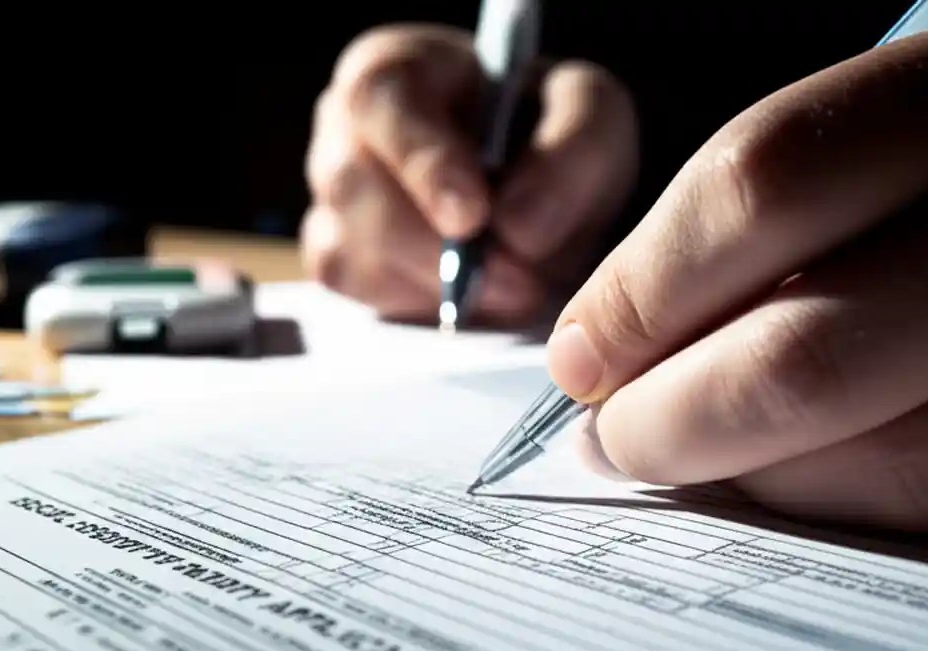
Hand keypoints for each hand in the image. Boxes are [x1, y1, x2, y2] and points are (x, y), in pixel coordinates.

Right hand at [300, 24, 637, 325]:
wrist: (545, 195)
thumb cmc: (553, 137)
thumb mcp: (593, 119)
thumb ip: (571, 154)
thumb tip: (515, 228)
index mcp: (395, 70)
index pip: (380, 101)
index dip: (421, 160)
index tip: (471, 216)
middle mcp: (346, 131)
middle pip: (354, 186)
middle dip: (434, 245)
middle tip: (515, 279)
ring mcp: (335, 201)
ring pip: (351, 250)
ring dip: (434, 283)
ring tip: (512, 287)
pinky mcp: (340, 262)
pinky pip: (361, 293)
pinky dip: (421, 304)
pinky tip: (472, 294)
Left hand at [548, 5, 927, 531]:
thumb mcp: (904, 134)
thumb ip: (772, 214)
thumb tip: (607, 344)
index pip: (764, 184)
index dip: (642, 289)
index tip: (579, 353)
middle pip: (808, 356)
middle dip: (673, 420)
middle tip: (611, 437)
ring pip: (893, 454)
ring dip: (758, 471)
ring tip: (708, 446)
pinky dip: (851, 491)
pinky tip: (815, 456)